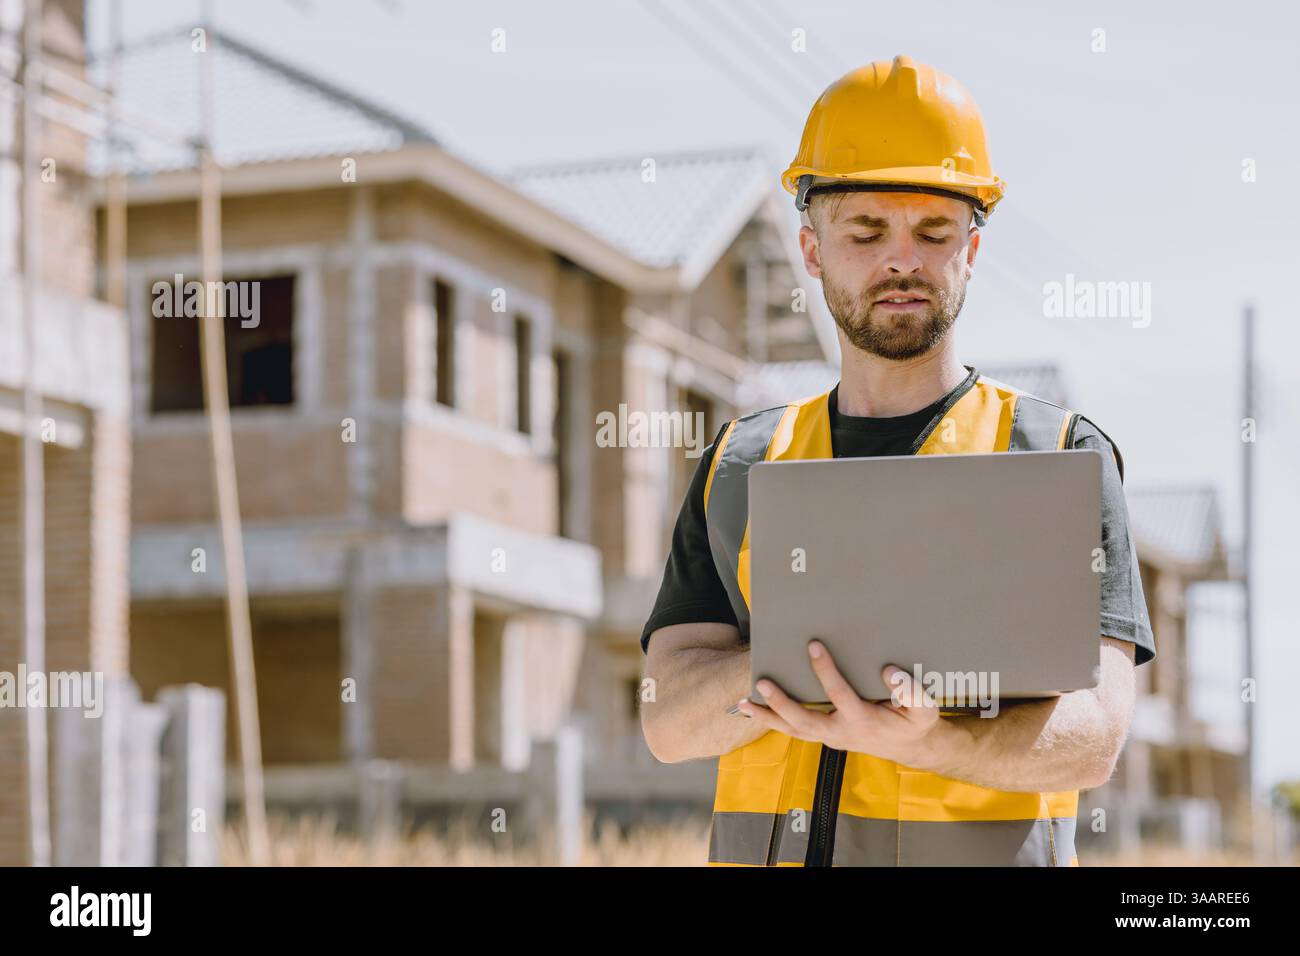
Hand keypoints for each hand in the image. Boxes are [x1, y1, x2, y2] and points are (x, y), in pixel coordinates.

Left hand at [736, 640, 948, 767]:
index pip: (840, 695)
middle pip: (805, 721)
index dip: (826, 671)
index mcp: (863, 721)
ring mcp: (830, 737)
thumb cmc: (915, 723)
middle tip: (762, 682)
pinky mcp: (825, 736)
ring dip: (767, 717)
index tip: (814, 646)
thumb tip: (889, 672)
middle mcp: (841, 732)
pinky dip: (773, 720)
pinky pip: (795, 730)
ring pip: (793, 730)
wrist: (911, 746)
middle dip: (782, 702)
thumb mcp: (924, 708)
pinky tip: (755, 708)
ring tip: (743, 701)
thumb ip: (911, 690)